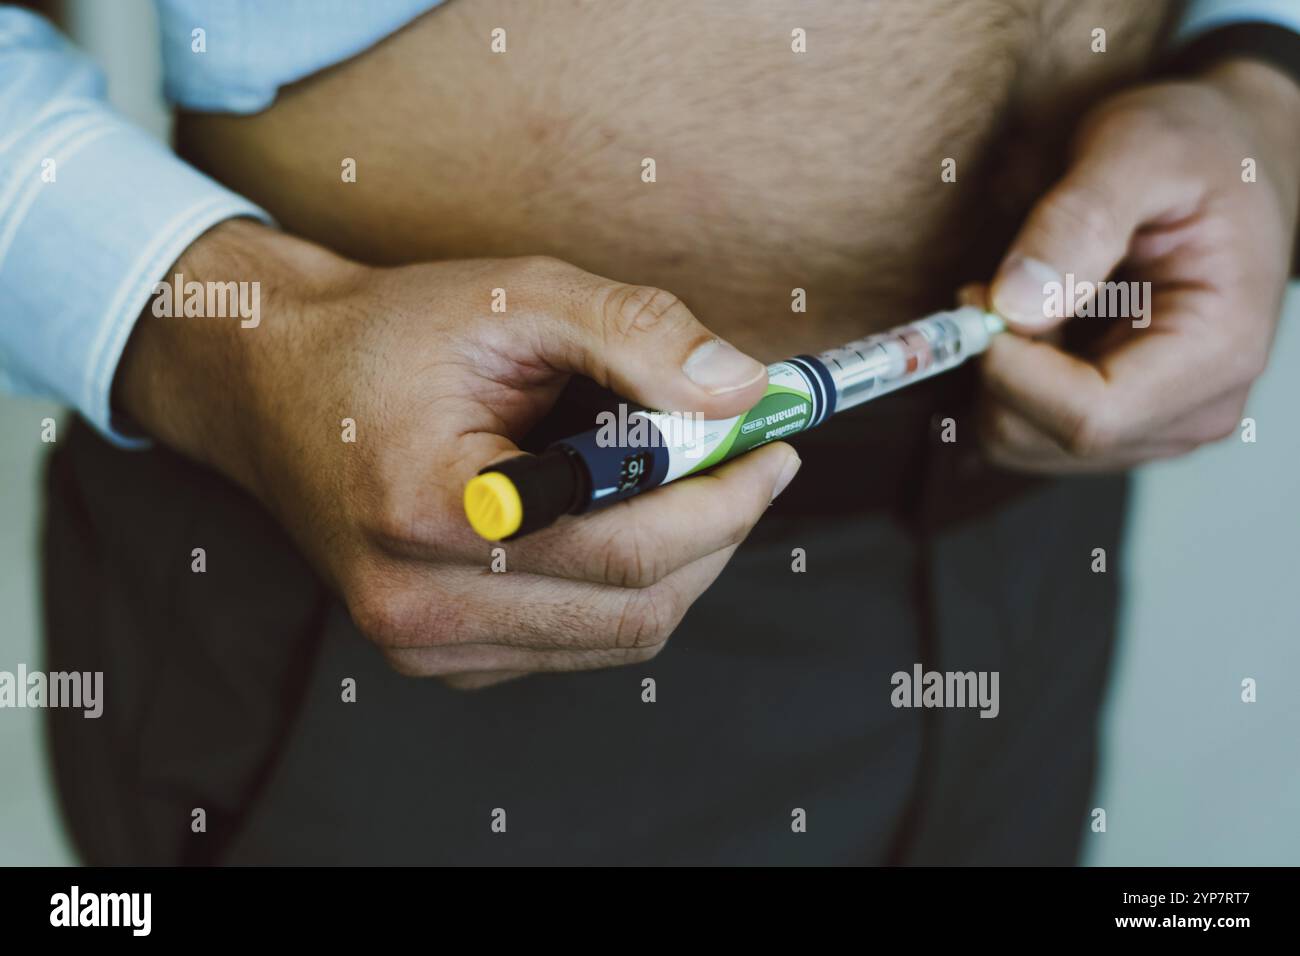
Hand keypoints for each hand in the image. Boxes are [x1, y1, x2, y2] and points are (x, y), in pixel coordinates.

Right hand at [115, 220, 798, 687]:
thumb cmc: (390, 337)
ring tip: (685, 484)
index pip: (625, 547)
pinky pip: (576, 644)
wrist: (277, 383)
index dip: (723, 502)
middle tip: (749, 464)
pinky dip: (623, 589)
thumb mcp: (515, 298)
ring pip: (616, 636)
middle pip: (635, 606)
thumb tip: (743, 388)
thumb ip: (635, 333)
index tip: (773, 450)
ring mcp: (426, 647)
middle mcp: (419, 606)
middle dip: (716, 534)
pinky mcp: (439, 661)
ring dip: (679, 563)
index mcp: (431, 513)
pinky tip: (616, 521)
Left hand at [973, 59, 1299, 470]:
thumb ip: (1078, 220)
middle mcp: (1194, 411)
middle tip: (1000, 280)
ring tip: (1036, 292)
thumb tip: (1012, 304)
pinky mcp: (1121, 424)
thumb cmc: (1195, 147)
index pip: (1088, 418)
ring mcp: (1156, 427)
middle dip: (997, 363)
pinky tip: (1043, 319)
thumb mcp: (1138, 148)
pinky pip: (1023, 428)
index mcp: (1217, 352)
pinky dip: (1008, 377)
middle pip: (1039, 439)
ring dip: (1000, 369)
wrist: (1229, 159)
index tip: (978, 294)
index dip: (1010, 367)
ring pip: (1019, 441)